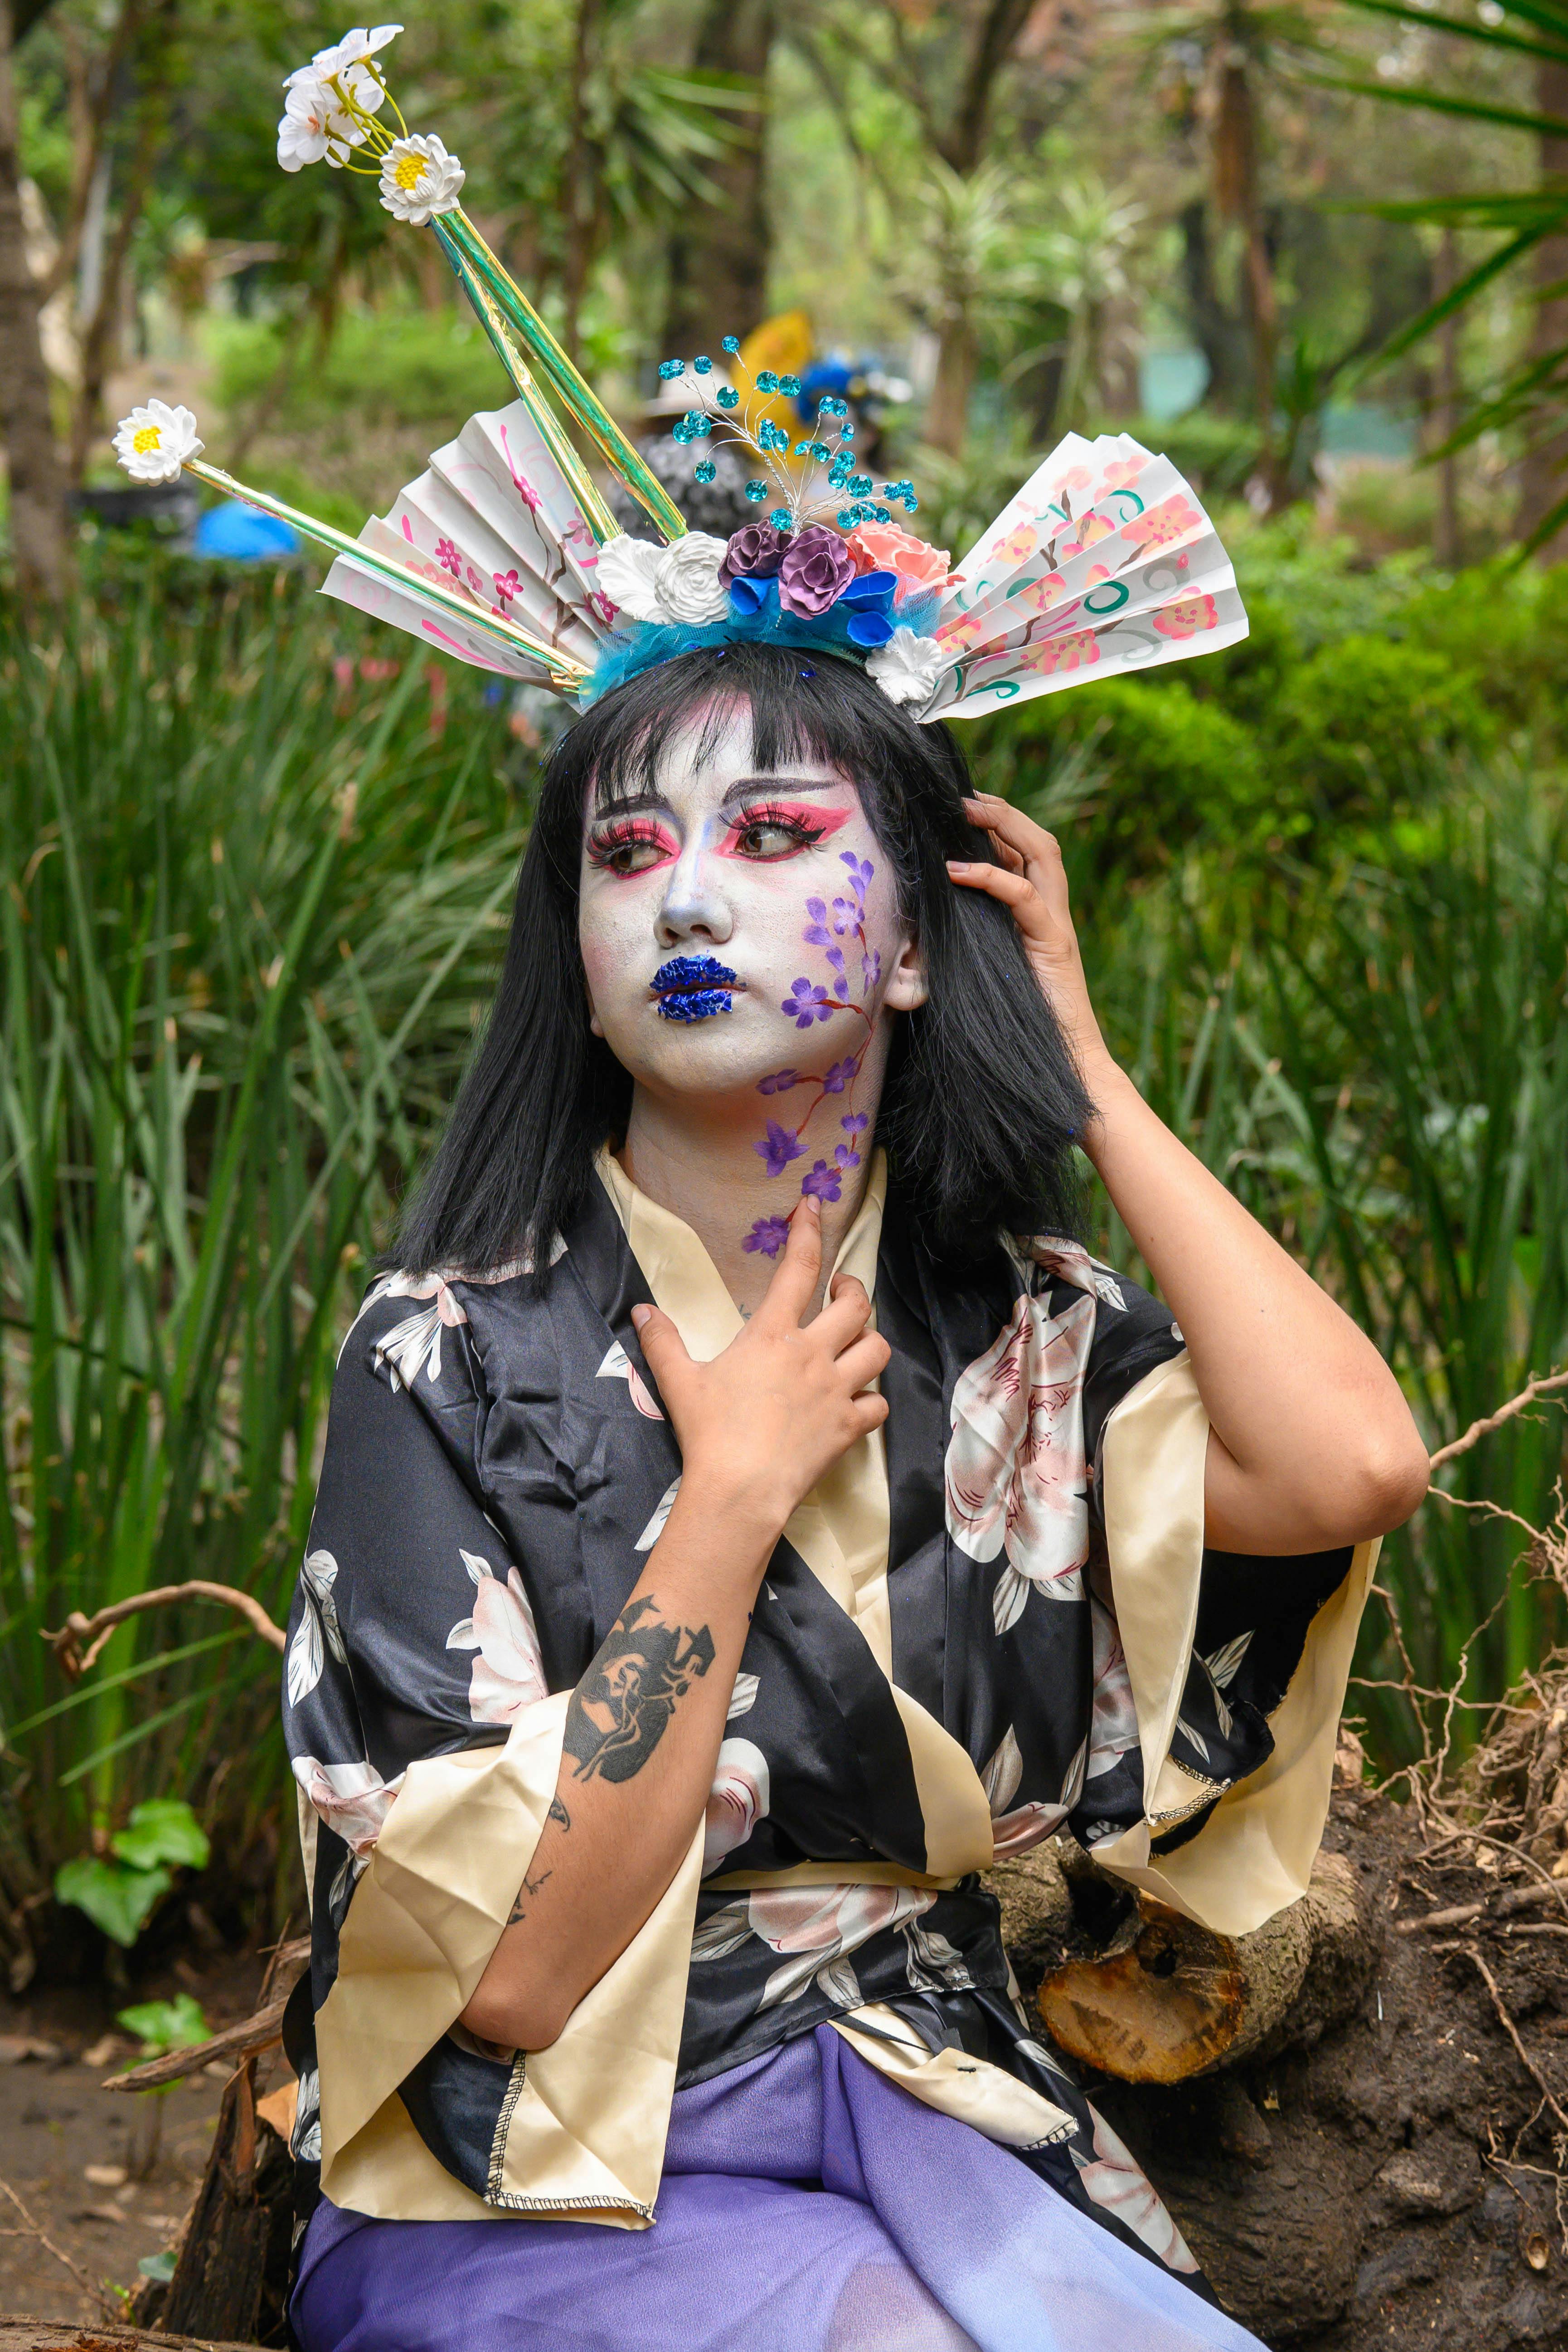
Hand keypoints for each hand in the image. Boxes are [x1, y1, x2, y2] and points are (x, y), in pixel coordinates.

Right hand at [630, 1199, 889, 1539]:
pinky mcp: (849, 1427)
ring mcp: (836, 1391)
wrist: (740, 1490)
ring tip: (854, 1342)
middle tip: (840, 1289)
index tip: (814, 1206)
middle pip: (855, 1303)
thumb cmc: (709, 1434)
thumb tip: (641, 1311)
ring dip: (868, 1340)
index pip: (798, 1268)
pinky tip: (856, 1402)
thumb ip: (663, 1342)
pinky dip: (872, 1399)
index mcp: (771, 1336)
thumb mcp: (678, 1382)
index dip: (808, 1230)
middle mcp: (812, 1355)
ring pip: (877, 1348)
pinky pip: (878, 1403)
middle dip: (852, 1288)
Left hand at [948, 793, 1111, 1080]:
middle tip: (960, 797)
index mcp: (1038, 916)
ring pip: (1042, 854)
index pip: (1024, 852)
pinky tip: (956, 872)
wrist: (1063, 1067)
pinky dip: (992, 878)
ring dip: (1004, 826)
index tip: (958, 808)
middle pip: (1038, 840)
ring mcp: (1056, 926)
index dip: (998, 824)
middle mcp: (1053, 913)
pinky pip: (1026, 898)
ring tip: (963, 812)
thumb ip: (970, 939)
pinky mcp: (1054, 945)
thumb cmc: (1017, 1027)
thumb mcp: (985, 970)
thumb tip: (923, 921)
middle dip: (1000, 811)